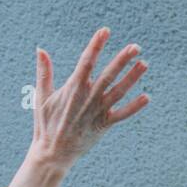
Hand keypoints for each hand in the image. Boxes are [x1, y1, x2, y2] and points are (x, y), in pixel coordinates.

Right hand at [9, 27, 149, 186]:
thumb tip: (40, 50)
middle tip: (136, 46)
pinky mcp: (104, 125)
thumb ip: (44, 73)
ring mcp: (97, 112)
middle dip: (122, 60)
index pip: (86, 62)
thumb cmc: (45, 125)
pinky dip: (134, 107)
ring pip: (118, 92)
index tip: (105, 31)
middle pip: (108, 75)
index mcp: (72, 89)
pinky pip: (122, 115)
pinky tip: (146, 97)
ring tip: (144, 63)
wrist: (52, 154)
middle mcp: (87, 98)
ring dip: (132, 78)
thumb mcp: (41, 97)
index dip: (96, 45)